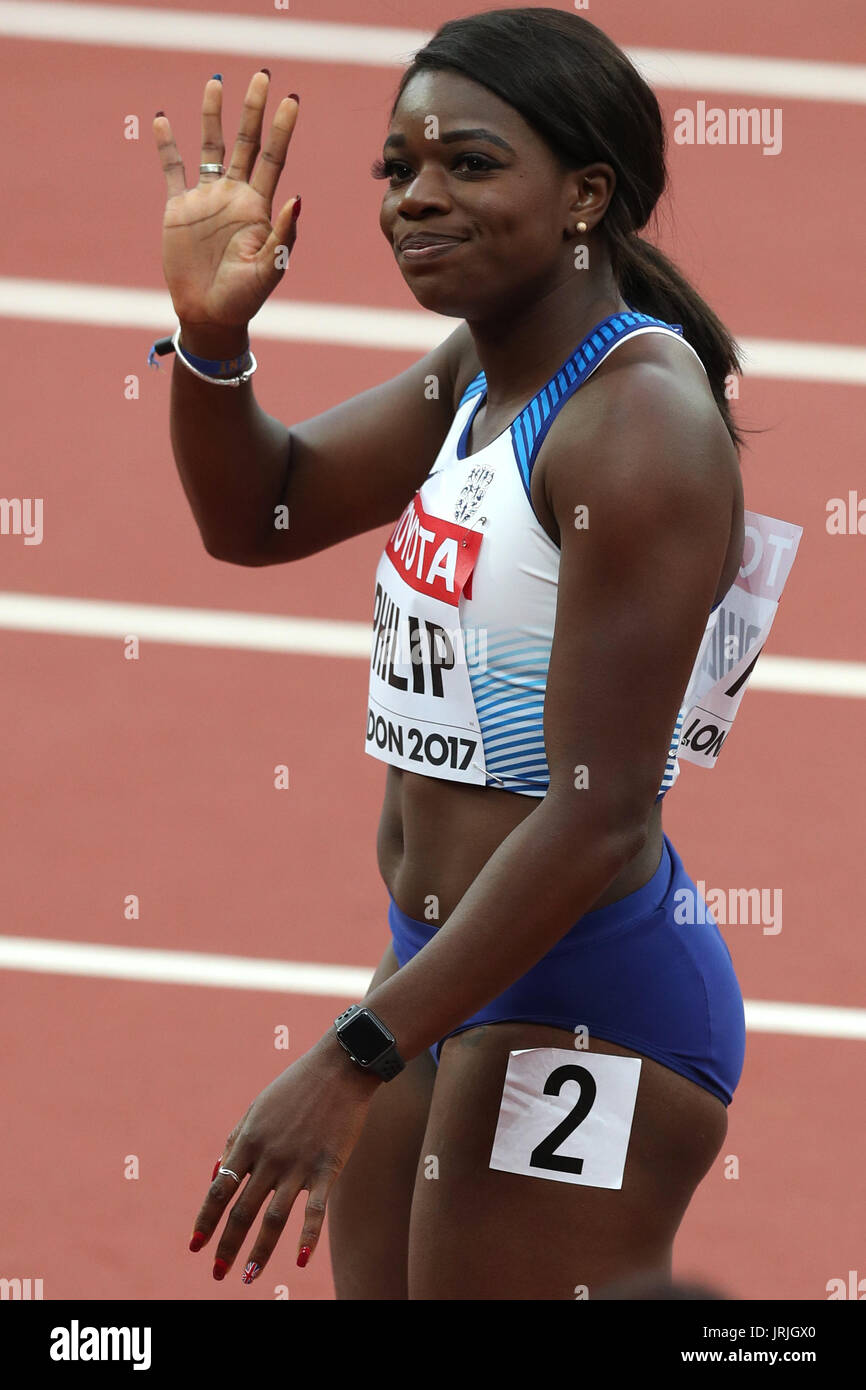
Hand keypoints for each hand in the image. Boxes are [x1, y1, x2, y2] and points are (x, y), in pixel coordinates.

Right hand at [153, 71, 300, 330]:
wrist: (209, 316)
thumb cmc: (244, 298)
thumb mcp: (270, 269)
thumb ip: (283, 236)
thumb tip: (297, 199)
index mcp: (259, 208)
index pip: (273, 159)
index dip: (282, 130)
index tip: (291, 100)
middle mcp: (234, 196)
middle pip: (246, 143)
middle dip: (253, 110)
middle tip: (262, 76)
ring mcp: (206, 199)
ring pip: (210, 147)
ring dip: (211, 116)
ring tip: (215, 82)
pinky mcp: (179, 209)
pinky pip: (173, 170)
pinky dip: (167, 147)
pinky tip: (162, 121)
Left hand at [188, 1034, 378, 1284]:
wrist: (340, 1067)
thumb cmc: (296, 1087)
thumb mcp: (256, 1107)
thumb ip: (235, 1141)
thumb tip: (214, 1175)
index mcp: (249, 1140)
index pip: (219, 1189)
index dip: (205, 1220)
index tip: (194, 1246)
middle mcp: (270, 1156)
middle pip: (242, 1210)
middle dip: (227, 1246)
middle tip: (217, 1274)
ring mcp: (299, 1164)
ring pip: (274, 1218)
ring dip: (259, 1251)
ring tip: (248, 1277)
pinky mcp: (328, 1167)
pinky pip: (315, 1210)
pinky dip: (307, 1237)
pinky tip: (299, 1261)